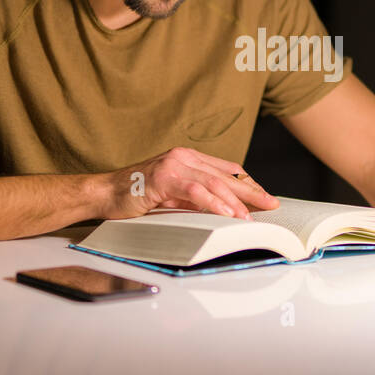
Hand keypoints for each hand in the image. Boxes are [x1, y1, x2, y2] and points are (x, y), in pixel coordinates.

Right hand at [99, 147, 279, 220]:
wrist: (104, 194)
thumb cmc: (135, 197)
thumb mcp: (173, 197)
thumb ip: (196, 198)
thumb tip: (223, 210)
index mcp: (188, 158)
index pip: (226, 170)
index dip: (249, 184)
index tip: (266, 198)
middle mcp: (184, 156)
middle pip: (226, 175)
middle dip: (251, 192)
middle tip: (270, 206)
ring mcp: (174, 164)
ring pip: (213, 182)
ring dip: (235, 202)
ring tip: (249, 218)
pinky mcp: (164, 177)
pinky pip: (194, 191)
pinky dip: (213, 203)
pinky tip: (226, 215)